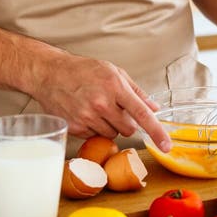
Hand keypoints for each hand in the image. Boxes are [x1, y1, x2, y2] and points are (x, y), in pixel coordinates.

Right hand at [34, 52, 171, 151]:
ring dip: (109, 125)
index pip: (141, 114)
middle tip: (113, 107)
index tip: (167, 146)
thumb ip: (136, 91)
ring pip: (112, 134)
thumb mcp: (113, 71)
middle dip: (126, 122)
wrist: (50, 73)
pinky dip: (94, 128)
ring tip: (96, 107)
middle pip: (128, 129)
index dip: (157, 132)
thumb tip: (154, 108)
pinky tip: (84, 112)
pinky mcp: (75, 127)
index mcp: (114, 86)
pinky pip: (95, 136)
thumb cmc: (83, 70)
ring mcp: (87, 117)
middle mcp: (101, 103)